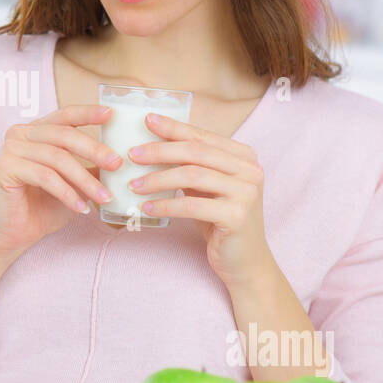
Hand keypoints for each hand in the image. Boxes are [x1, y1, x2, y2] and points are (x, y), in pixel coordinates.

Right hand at [0, 104, 121, 261]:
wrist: (13, 236)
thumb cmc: (42, 208)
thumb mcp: (74, 184)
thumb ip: (90, 168)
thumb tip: (119, 159)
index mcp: (35, 131)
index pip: (64, 117)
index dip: (87, 113)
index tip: (110, 114)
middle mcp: (20, 134)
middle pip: (64, 135)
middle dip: (94, 150)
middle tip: (117, 164)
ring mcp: (10, 149)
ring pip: (57, 158)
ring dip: (85, 180)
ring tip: (104, 197)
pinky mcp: (5, 168)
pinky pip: (45, 177)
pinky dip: (67, 193)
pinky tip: (81, 208)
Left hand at [126, 112, 272, 286]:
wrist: (245, 262)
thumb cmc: (220, 222)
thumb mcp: (206, 189)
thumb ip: (191, 166)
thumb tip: (152, 146)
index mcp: (244, 157)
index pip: (203, 136)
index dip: (174, 128)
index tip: (147, 120)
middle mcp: (250, 170)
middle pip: (197, 152)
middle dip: (160, 151)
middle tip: (132, 155)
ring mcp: (246, 193)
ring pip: (192, 176)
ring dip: (158, 179)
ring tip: (133, 185)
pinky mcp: (237, 216)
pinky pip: (192, 205)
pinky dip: (165, 205)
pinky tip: (146, 208)